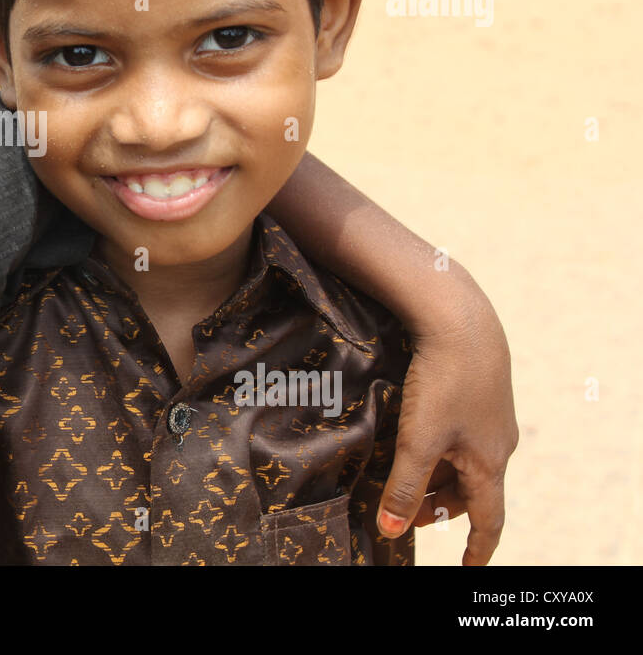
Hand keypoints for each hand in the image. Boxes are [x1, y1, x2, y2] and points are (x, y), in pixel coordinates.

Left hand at [377, 288, 517, 564]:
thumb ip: (405, 486)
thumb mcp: (419, 440)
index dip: (477, 548)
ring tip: (405, 479)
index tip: (468, 568)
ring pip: (462, 461)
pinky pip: (459, 435)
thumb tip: (391, 530)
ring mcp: (489, 417)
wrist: (461, 320)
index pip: (487, 520)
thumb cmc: (443, 383)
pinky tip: (415, 437)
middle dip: (441, 508)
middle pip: (470, 490)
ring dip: (437, 476)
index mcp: (489, 463)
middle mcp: (497, 444)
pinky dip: (439, 449)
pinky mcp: (478, 392)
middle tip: (408, 515)